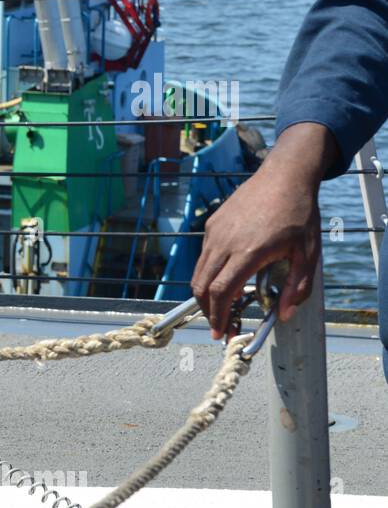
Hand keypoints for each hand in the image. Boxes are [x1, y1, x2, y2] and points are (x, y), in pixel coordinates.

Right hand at [191, 122, 335, 338]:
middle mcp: (225, 243)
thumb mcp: (308, 253)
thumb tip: (284, 315)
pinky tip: (225, 276)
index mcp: (248, 252)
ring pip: (198, 272)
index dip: (218, 316)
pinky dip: (208, 273)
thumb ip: (297, 286)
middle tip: (219, 326)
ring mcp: (215, 233)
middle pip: (201, 286)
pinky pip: (204, 255)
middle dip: (207, 311)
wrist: (284, 176)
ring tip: (220, 306)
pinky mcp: (212, 224)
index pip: (221, 291)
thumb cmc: (299, 213)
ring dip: (205, 294)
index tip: (221, 332)